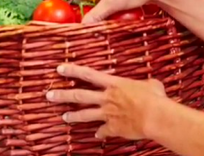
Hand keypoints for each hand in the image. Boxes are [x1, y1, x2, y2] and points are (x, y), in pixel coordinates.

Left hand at [46, 64, 166, 139]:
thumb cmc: (154, 97)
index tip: (59, 69)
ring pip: (85, 115)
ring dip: (73, 116)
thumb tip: (151, 85)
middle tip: (49, 95)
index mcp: (114, 84)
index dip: (72, 71)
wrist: (154, 116)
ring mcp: (108, 114)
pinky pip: (103, 131)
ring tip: (63, 117)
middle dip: (63, 95)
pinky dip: (100, 133)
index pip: (88, 75)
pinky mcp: (113, 128)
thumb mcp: (151, 84)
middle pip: (79, 96)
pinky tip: (97, 135)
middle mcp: (107, 98)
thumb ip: (146, 84)